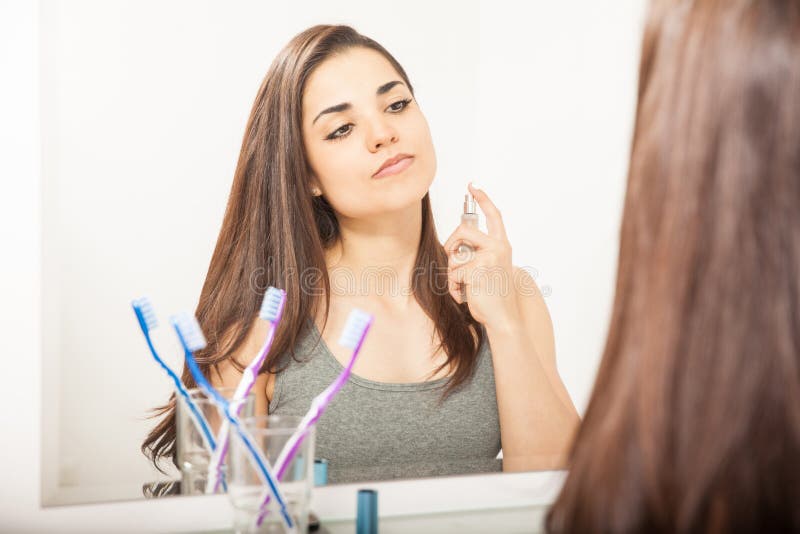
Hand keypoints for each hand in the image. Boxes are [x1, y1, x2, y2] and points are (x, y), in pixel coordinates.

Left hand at [442, 183, 520, 327]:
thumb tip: (453, 247)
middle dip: (450, 246)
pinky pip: (453, 274)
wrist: (503, 318)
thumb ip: (477, 254)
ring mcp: (488, 257)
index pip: (494, 216)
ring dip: (452, 275)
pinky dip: (454, 288)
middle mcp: (498, 247)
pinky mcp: (477, 270)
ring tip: (465, 287)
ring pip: (454, 256)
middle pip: (462, 231)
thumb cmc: (493, 296)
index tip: (473, 186)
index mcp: (502, 245)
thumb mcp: (489, 269)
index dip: (483, 199)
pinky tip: (466, 296)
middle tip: (454, 265)